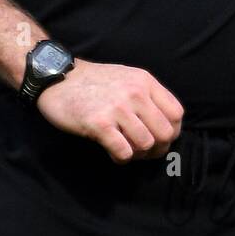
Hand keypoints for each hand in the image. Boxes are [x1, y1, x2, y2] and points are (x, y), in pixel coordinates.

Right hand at [35, 58, 184, 163]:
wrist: (57, 77)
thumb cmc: (94, 82)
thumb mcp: (127, 78)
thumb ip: (148, 96)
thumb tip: (166, 127)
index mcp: (145, 81)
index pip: (177, 114)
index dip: (172, 132)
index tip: (159, 138)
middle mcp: (135, 93)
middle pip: (166, 133)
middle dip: (157, 148)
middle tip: (143, 150)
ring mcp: (117, 108)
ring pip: (146, 144)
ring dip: (137, 154)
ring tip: (125, 148)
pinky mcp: (99, 124)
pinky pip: (123, 152)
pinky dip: (120, 158)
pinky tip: (111, 150)